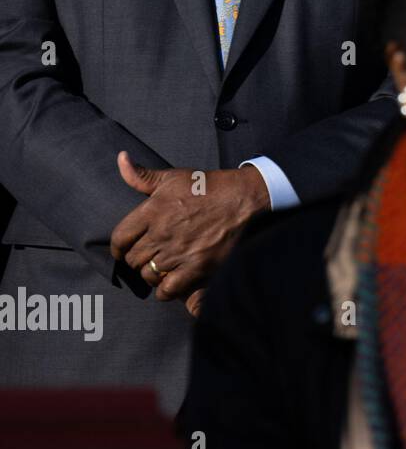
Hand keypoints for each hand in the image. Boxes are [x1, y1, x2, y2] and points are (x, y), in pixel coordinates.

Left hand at [110, 153, 269, 309]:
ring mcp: (179, 252)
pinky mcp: (197, 266)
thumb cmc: (208, 187)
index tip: (123, 250)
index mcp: (152, 210)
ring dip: (151, 273)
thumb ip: (141, 175)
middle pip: (133, 258)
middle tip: (147, 257)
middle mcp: (162, 233)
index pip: (119, 238)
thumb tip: (121, 158)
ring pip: (148, 274)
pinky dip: (165, 290)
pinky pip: (168, 289)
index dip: (118, 247)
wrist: (244, 199)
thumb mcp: (173, 176)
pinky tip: (171, 282)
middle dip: (136, 259)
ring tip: (160, 268)